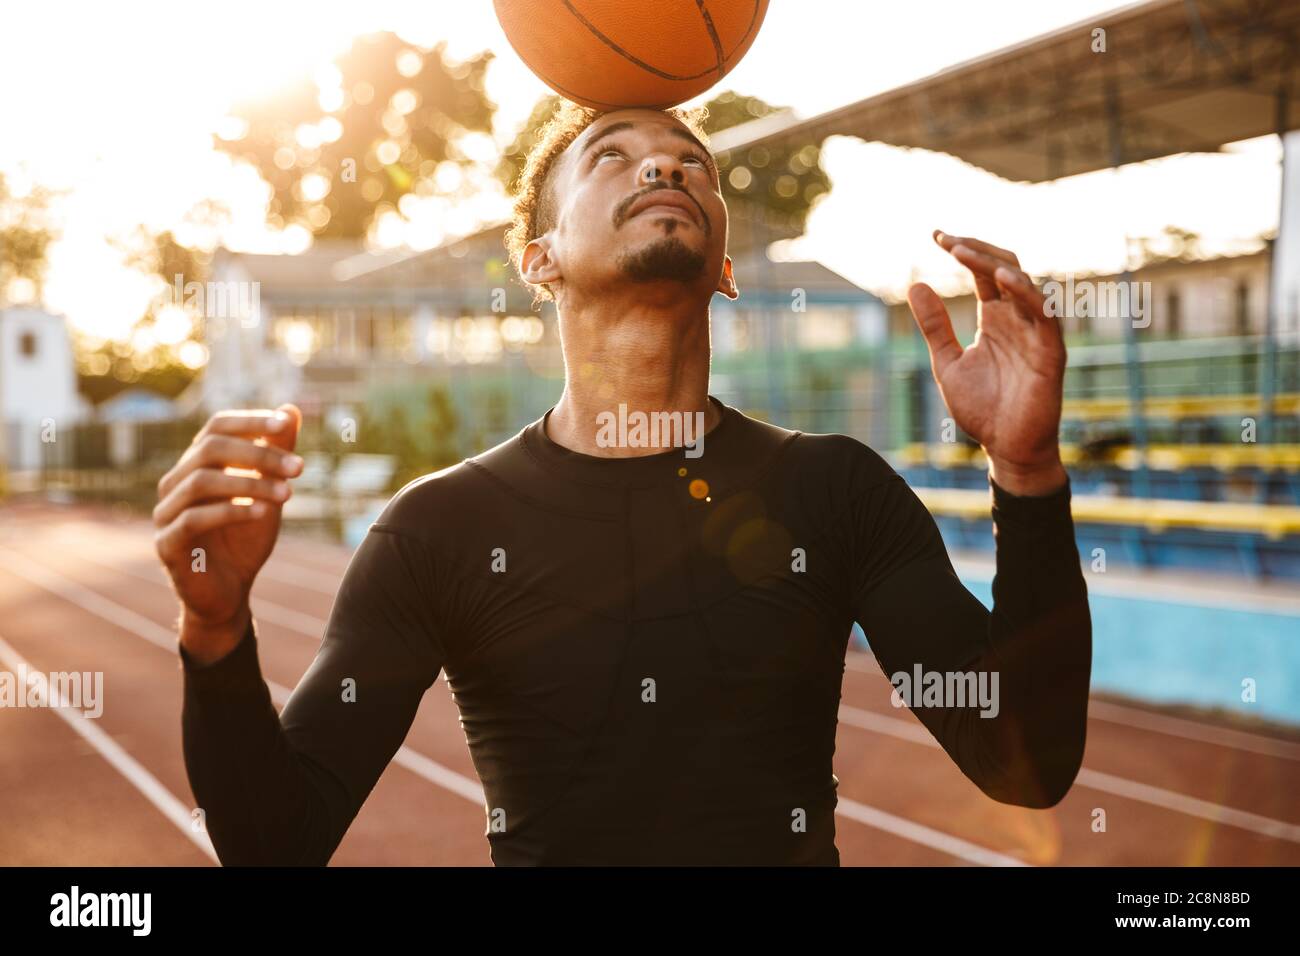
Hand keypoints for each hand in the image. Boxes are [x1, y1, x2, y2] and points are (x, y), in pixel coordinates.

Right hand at [154, 404, 302, 661]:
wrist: (229, 594)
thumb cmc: (245, 539)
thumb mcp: (269, 493)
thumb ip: (277, 453)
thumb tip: (292, 408)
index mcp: (196, 465)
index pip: (216, 427)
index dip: (249, 421)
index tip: (286, 424)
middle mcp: (175, 482)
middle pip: (209, 449)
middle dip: (258, 454)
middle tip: (299, 467)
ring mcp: (165, 513)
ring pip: (202, 481)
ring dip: (250, 483)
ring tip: (289, 494)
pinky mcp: (166, 544)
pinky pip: (193, 519)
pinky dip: (230, 511)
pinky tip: (263, 513)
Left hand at [907, 231, 1067, 496]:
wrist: (1006, 448)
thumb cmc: (982, 408)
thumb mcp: (947, 362)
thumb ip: (935, 325)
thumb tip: (915, 284)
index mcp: (996, 317)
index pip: (984, 272)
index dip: (964, 250)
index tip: (936, 235)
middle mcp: (1018, 318)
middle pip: (1005, 266)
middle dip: (977, 249)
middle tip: (946, 240)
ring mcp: (1036, 332)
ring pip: (1025, 284)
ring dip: (995, 264)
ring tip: (964, 252)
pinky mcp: (1051, 352)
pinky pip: (1045, 315)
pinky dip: (1026, 294)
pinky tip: (1002, 279)